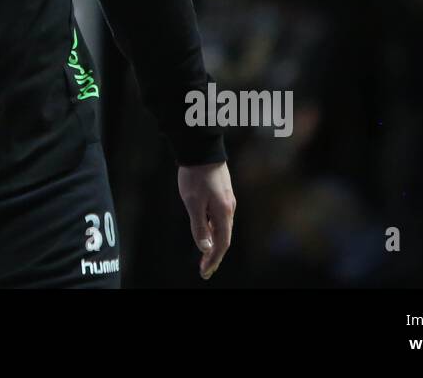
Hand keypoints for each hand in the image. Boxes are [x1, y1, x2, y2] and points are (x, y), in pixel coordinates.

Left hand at [177, 160, 234, 279]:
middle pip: (224, 238)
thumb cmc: (195, 176)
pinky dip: (215, 230)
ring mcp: (227, 200)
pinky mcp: (223, 193)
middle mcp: (229, 208)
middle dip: (215, 256)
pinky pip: (221, 218)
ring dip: (215, 243)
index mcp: (223, 213)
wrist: (201, 149)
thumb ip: (199, 226)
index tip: (205, 272)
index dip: (213, 259)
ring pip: (223, 228)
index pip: (221, 243)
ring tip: (205, 255)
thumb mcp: (192, 202)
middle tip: (205, 270)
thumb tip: (206, 248)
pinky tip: (207, 231)